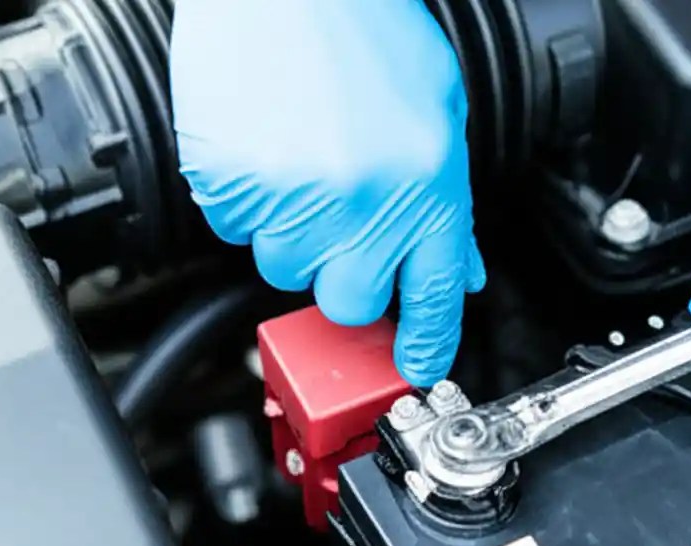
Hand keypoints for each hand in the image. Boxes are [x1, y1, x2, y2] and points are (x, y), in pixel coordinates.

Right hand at [169, 0, 484, 385]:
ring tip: (302, 170)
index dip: (424, 344)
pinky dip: (248, 205)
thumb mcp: (440, 115)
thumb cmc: (368, 32)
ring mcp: (293, 199)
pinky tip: (267, 153)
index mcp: (425, 189)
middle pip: (348, 304)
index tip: (414, 367)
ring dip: (293, 237)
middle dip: (346, 282)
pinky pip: (235, 229)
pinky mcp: (233, 185)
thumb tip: (457, 265)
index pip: (432, 297)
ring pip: (284, 268)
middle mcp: (362, 204)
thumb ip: (448, 201)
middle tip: (343, 235)